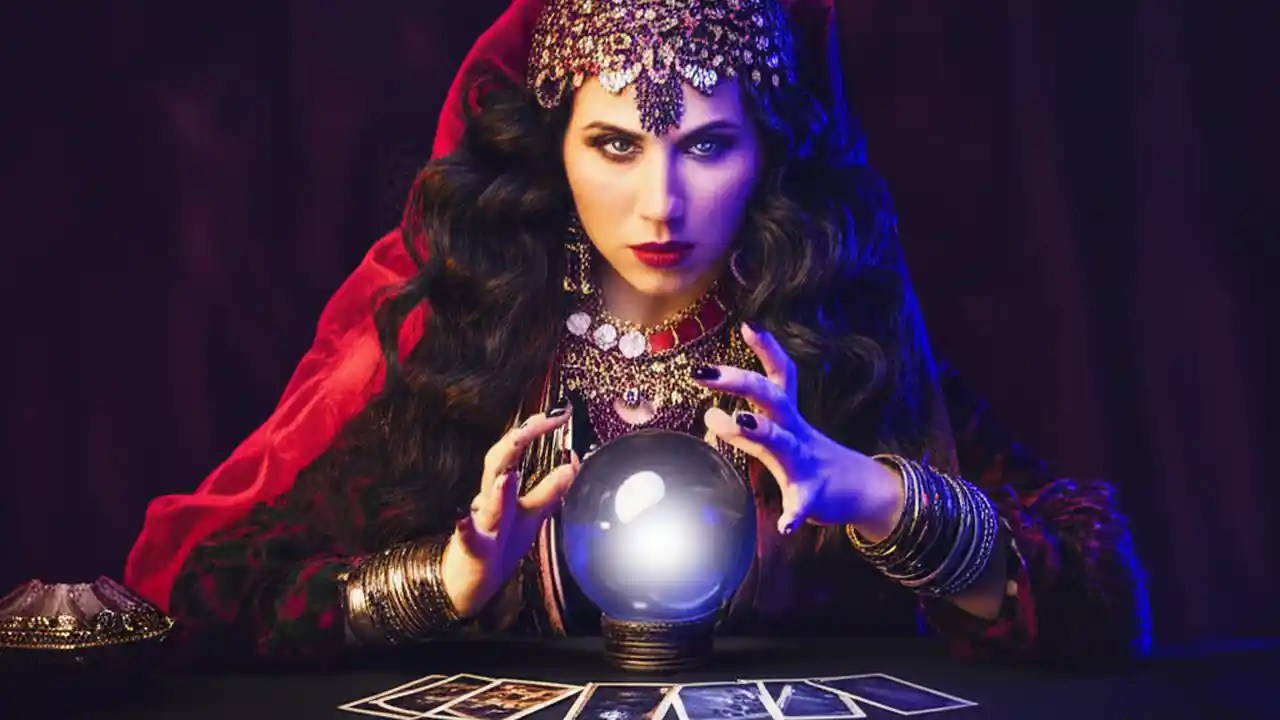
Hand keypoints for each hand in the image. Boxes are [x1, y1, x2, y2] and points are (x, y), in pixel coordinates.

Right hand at [441, 406, 579, 616]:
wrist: (468, 584)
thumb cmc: (501, 543)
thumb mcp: (532, 515)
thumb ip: (551, 489)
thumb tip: (572, 461)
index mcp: (502, 487)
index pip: (517, 448)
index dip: (537, 428)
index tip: (563, 410)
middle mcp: (488, 498)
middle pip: (499, 462)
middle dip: (519, 440)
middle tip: (542, 420)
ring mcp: (480, 524)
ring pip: (488, 502)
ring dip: (498, 489)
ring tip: (509, 475)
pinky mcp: (473, 551)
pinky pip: (468, 539)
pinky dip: (465, 528)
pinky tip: (463, 519)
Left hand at [695, 323, 903, 537]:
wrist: (863, 492)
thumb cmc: (811, 461)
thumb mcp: (779, 438)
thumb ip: (744, 427)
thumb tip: (709, 412)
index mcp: (788, 416)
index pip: (776, 376)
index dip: (765, 349)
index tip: (748, 325)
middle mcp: (796, 431)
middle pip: (770, 397)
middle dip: (738, 380)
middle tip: (702, 372)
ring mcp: (805, 462)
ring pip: (783, 442)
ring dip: (761, 430)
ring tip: (737, 421)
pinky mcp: (813, 495)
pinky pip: (802, 503)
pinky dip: (794, 513)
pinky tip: (785, 525)